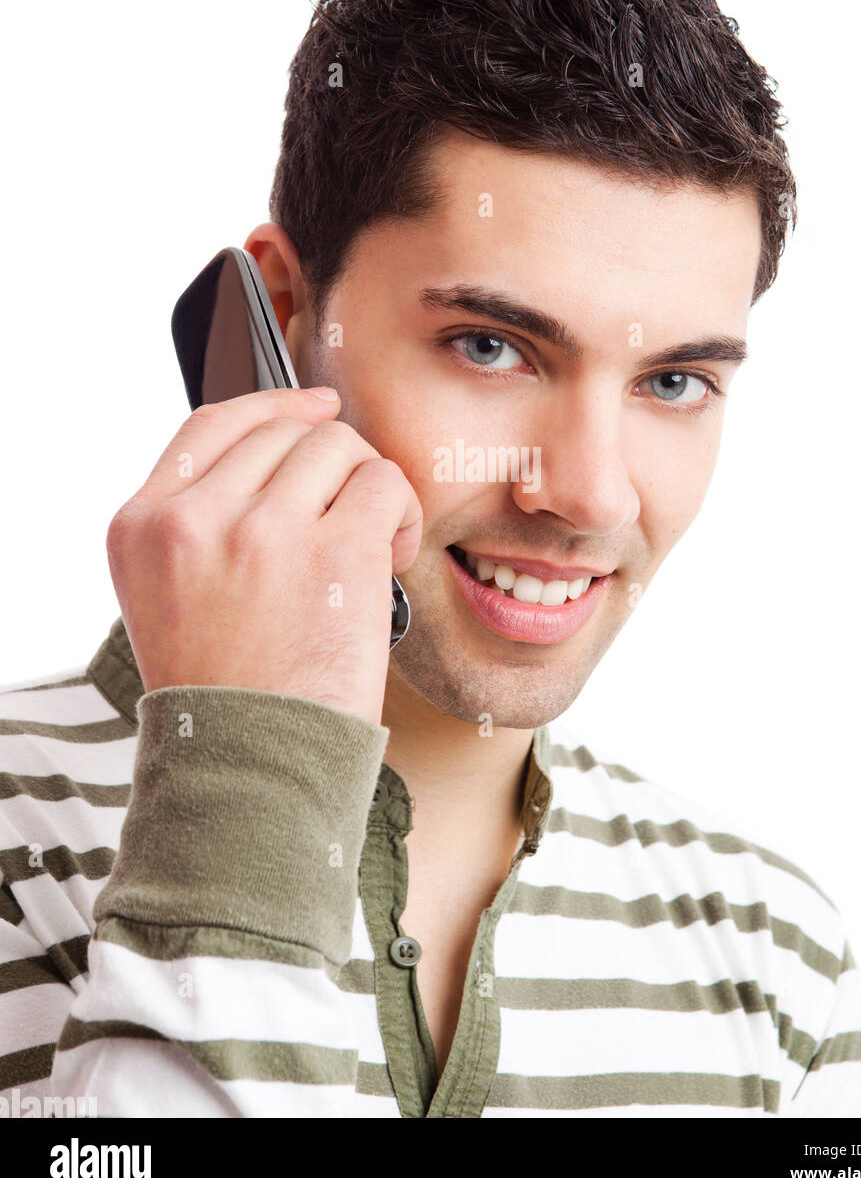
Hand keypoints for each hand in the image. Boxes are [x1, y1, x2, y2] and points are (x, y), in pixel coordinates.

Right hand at [105, 388, 421, 724]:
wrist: (253, 772)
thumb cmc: (228, 697)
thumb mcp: (172, 598)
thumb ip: (203, 525)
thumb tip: (283, 457)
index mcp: (142, 526)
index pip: (212, 425)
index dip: (274, 405)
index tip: (314, 408)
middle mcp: (193, 518)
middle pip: (287, 431)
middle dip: (333, 464)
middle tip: (352, 514)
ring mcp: (262, 530)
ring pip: (339, 447)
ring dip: (369, 486)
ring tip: (375, 544)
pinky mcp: (334, 552)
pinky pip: (384, 484)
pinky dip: (402, 512)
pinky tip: (392, 557)